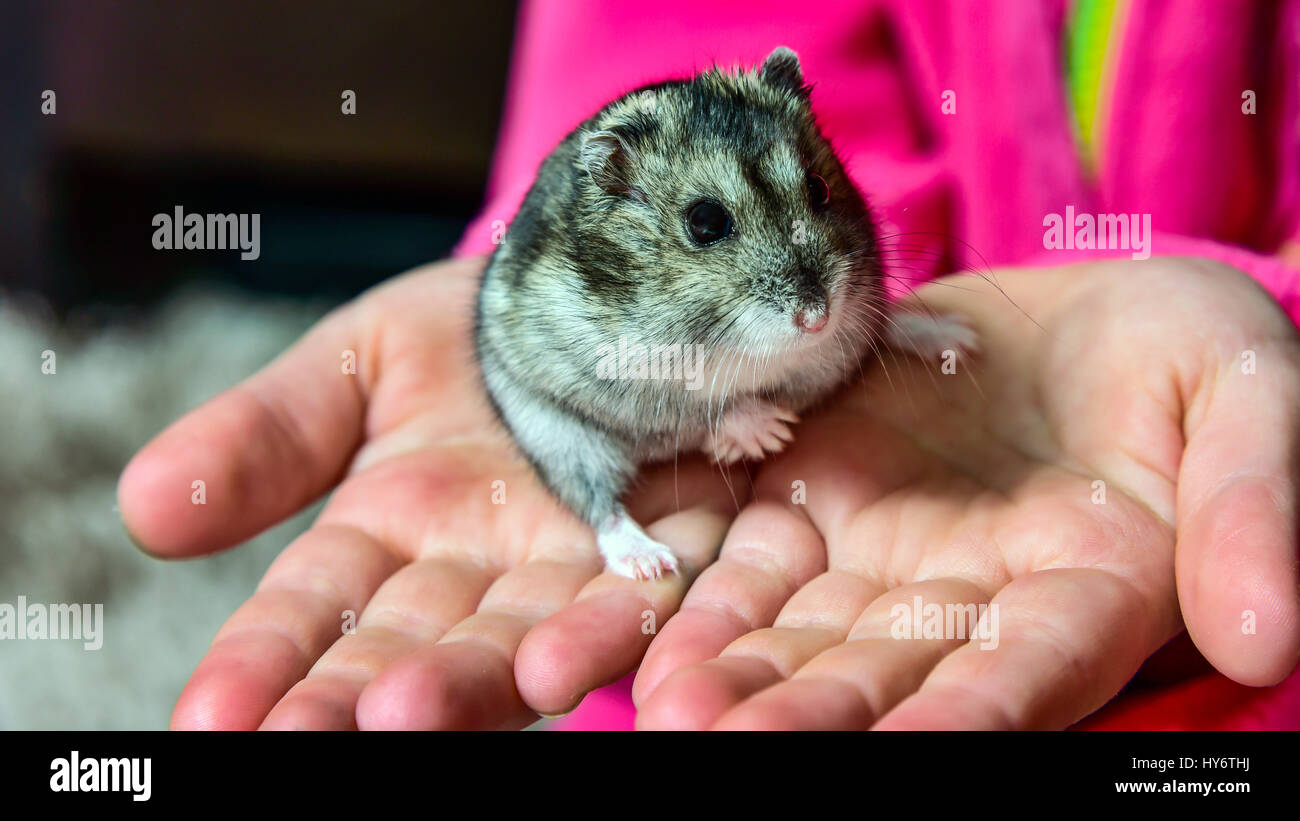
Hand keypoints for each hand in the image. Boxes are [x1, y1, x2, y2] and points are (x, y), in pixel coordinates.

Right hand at [119, 256, 743, 729]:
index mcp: (386, 534)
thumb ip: (268, 436)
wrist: (600, 285)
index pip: (309, 614)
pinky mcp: (666, 539)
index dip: (259, 666)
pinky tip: (562, 664)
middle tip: (297, 740)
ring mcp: (569, 564)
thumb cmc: (471, 332)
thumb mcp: (358, 363)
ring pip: (514, 641)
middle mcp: (474, 571)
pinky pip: (639, 594)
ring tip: (411, 713)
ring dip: (467, 683)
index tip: (207, 719)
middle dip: (350, 699)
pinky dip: (603, 630)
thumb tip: (145, 507)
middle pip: (405, 651)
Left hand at [634, 257, 1299, 728]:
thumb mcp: (1246, 391)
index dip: (972, 715)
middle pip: (892, 673)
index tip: (918, 751)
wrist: (1085, 302)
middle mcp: (971, 596)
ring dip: (741, 677)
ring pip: (806, 631)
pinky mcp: (820, 499)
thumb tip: (1265, 639)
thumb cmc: (1188, 347)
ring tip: (670, 712)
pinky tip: (653, 643)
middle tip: (726, 747)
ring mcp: (887, 552)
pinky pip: (755, 560)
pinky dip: (709, 603)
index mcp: (1089, 586)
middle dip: (813, 716)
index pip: (1028, 669)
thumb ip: (1253, 501)